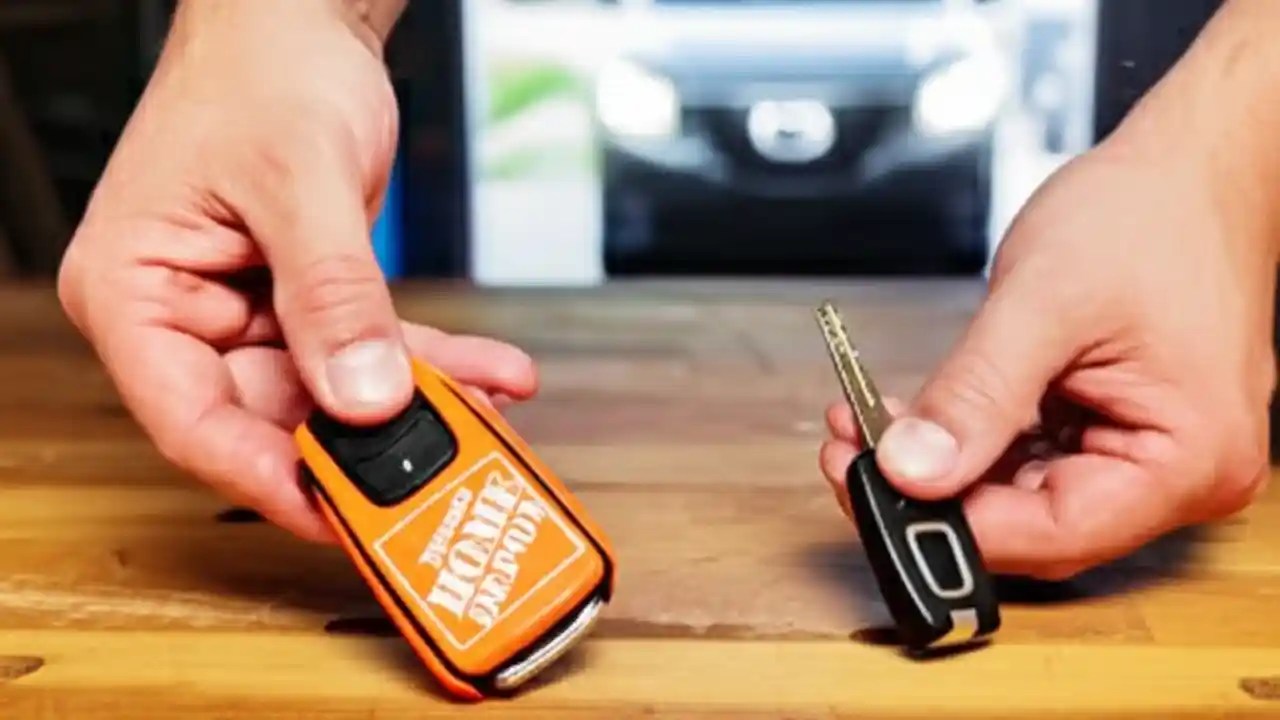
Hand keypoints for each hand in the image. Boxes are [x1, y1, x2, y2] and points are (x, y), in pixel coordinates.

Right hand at [56, 1, 535, 542]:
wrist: (298, 22)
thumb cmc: (262, 71)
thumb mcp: (300, 183)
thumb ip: (332, 293)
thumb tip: (364, 395)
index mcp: (136, 292)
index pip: (190, 420)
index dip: (268, 477)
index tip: (343, 514)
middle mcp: (185, 314)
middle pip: (271, 418)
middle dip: (364, 449)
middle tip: (442, 475)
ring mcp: (248, 313)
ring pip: (333, 394)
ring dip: (415, 410)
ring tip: (487, 418)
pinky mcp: (304, 303)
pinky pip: (369, 351)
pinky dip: (429, 365)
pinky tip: (488, 373)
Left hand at [820, 130, 1276, 580]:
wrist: (1191, 164)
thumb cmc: (1152, 213)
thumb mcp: (1044, 301)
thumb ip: (974, 393)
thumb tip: (911, 469)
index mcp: (1188, 458)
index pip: (1055, 535)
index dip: (954, 525)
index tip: (874, 492)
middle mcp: (1179, 474)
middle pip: (1032, 526)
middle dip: (934, 492)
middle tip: (852, 454)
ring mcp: (1145, 453)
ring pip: (1021, 496)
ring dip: (942, 467)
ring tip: (870, 425)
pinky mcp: (1113, 429)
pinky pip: (1031, 459)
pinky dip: (971, 441)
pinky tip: (918, 417)